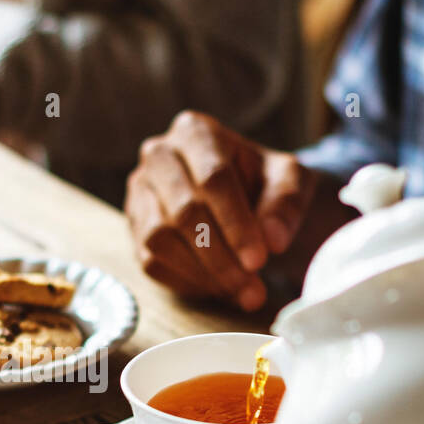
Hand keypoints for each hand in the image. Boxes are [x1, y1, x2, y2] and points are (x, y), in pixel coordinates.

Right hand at [125, 111, 317, 311]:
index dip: (236, 224)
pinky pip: (151, 261)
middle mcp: (158, 156)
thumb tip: (273, 239)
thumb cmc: (265, 182)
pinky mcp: (133, 227)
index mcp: (195, 132)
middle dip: (220, 257)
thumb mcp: (290, 181)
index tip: (260, 260)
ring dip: (202, 274)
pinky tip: (219, 289)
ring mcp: (140, 192)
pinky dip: (186, 282)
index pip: (212, 179)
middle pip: (183, 212)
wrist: (242, 195)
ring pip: (160, 239)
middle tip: (252, 288)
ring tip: (240, 292)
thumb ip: (287, 203)